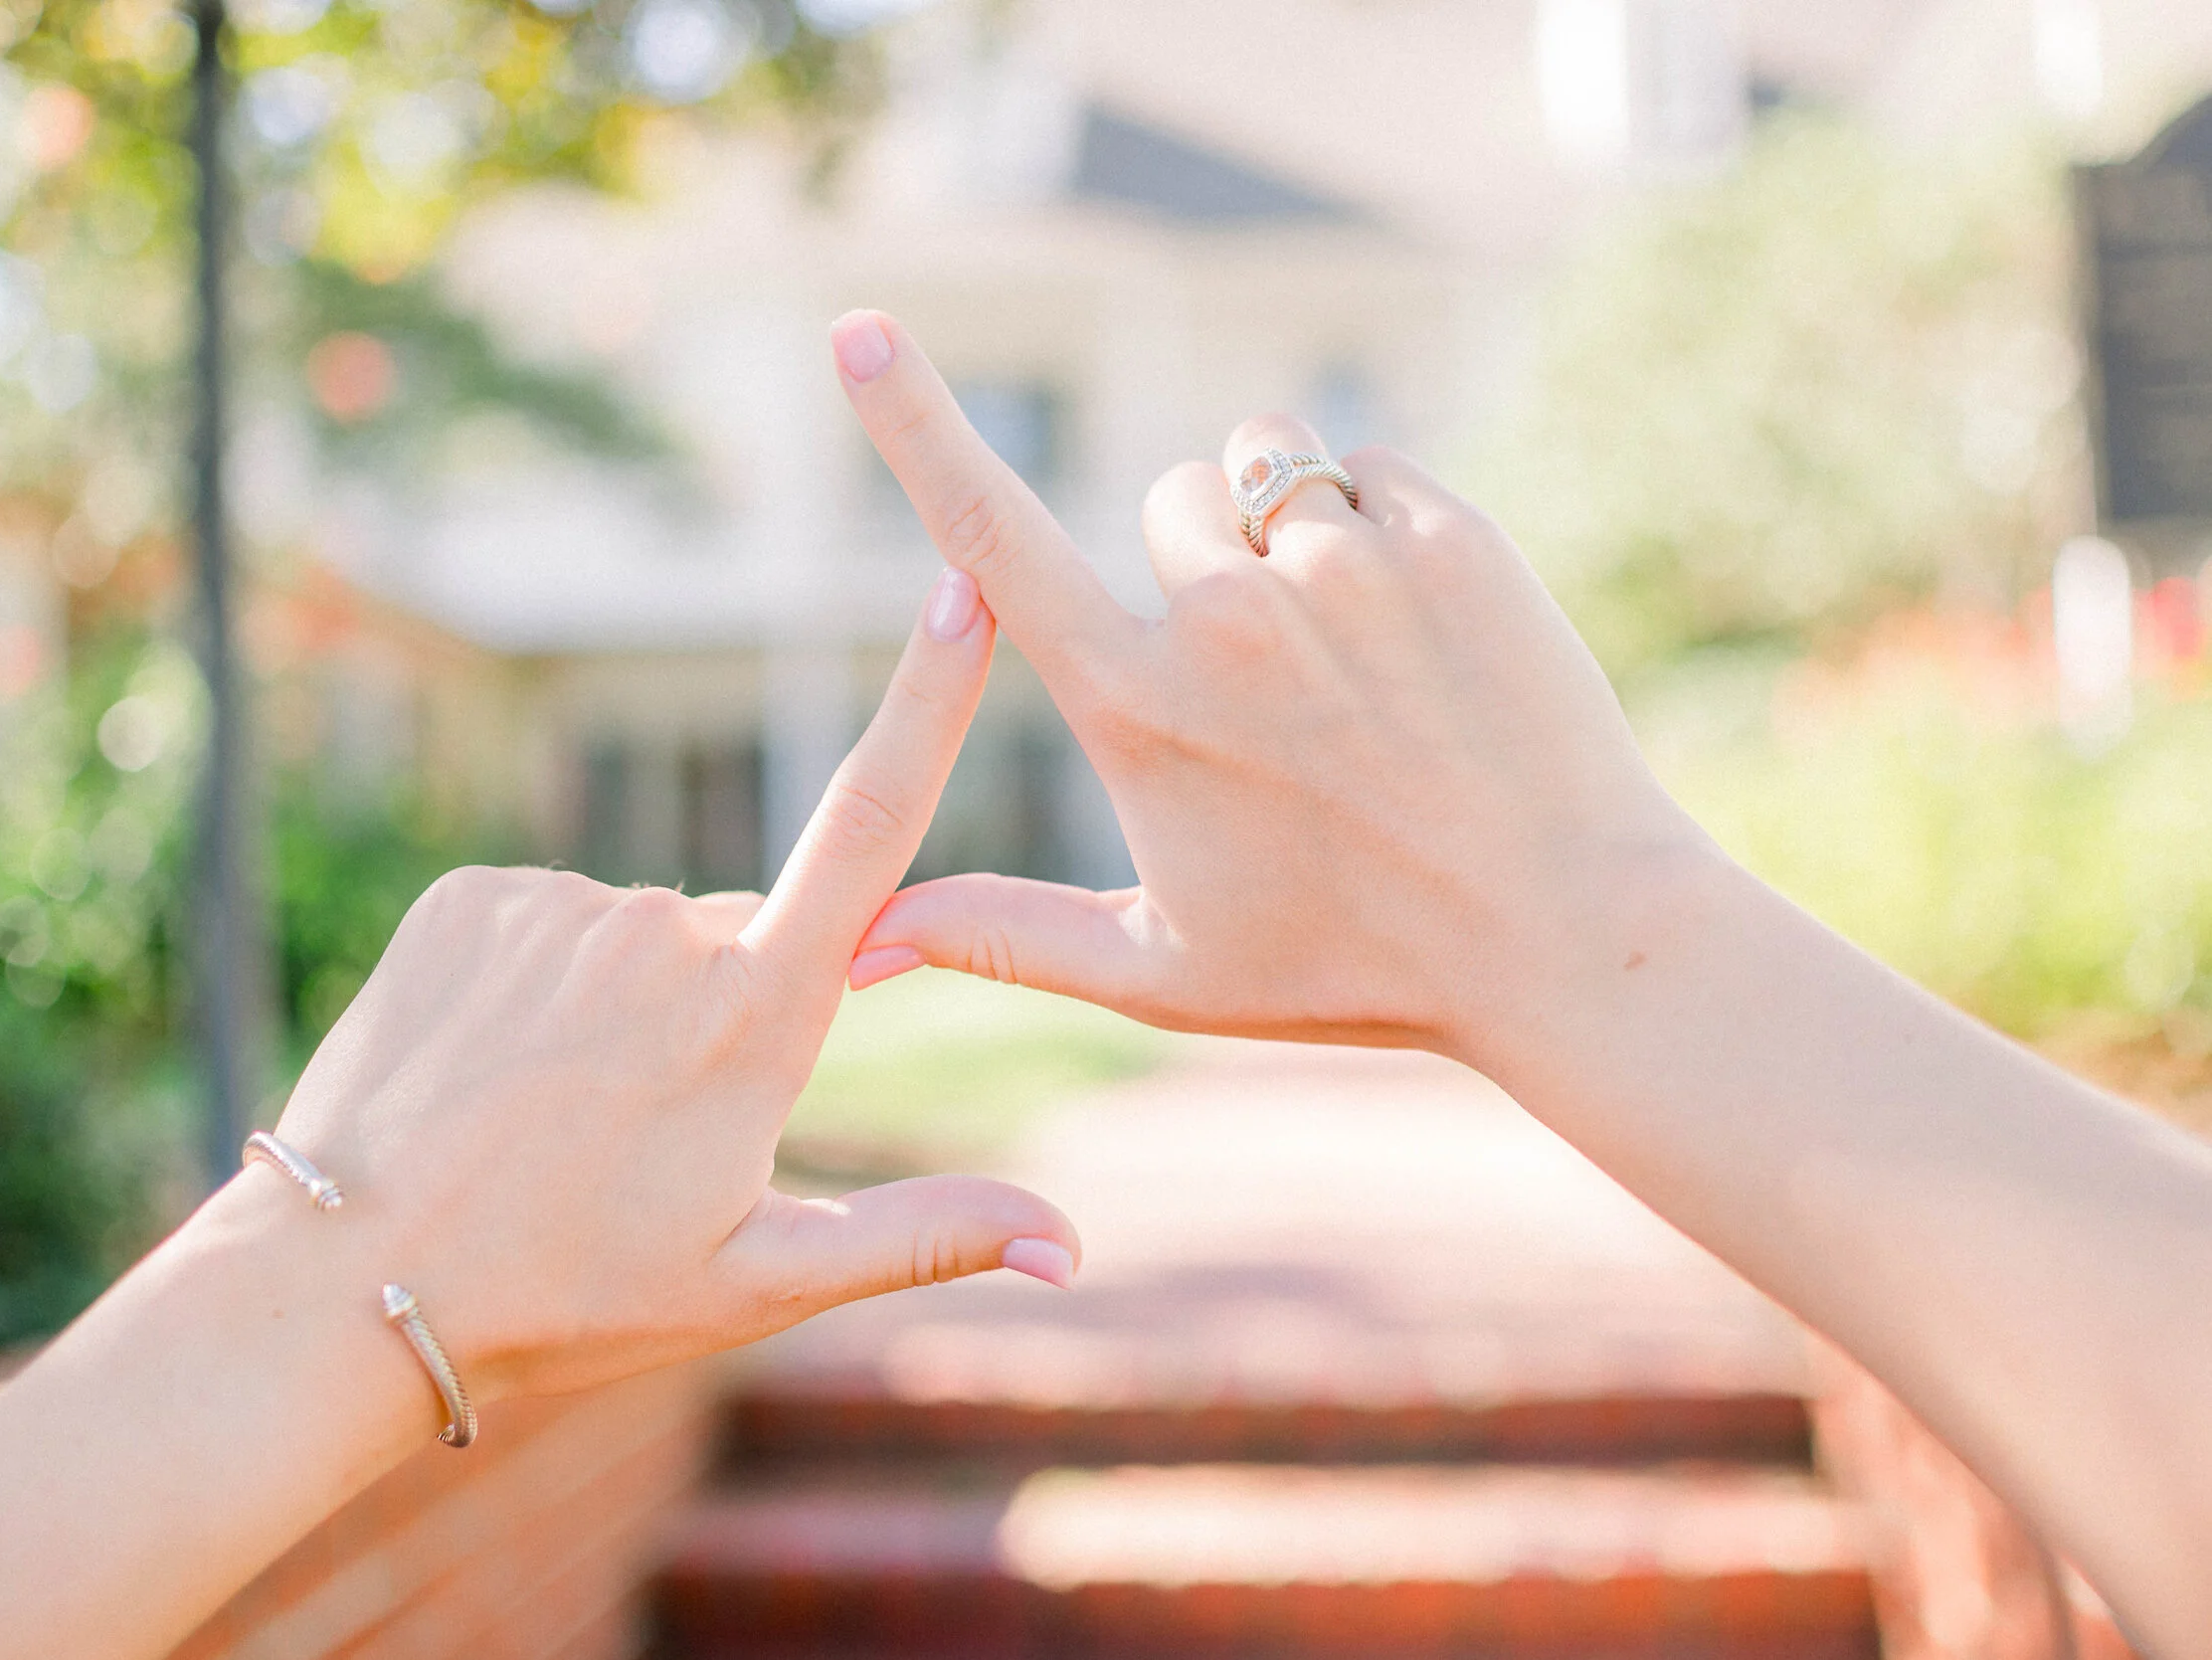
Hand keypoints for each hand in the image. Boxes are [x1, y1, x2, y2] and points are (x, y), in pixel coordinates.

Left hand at [270, 565, 1076, 1405]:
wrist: (344, 1289)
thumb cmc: (569, 1295)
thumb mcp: (759, 1281)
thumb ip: (924, 1237)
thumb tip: (1071, 1245)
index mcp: (754, 1017)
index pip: (872, 829)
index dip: (929, 702)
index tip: (962, 587)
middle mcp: (663, 932)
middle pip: (748, 933)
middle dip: (732, 1006)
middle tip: (649, 1134)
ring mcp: (558, 906)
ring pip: (642, 934)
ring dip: (628, 1002)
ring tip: (557, 1114)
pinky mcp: (471, 896)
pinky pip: (553, 920)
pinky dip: (545, 981)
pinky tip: (499, 1069)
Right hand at [832, 311, 1714, 1061]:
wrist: (1567, 938)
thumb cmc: (1353, 964)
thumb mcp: (1162, 971)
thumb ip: (1000, 934)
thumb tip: (856, 945)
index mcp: (1140, 709)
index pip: (989, 536)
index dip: (915, 426)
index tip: (859, 329)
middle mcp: (1227, 620)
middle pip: (1169, 497)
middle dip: (1202, 555)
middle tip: (1284, 681)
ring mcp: (1344, 569)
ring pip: (1269, 462)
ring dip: (1289, 524)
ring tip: (1357, 652)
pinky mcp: (1449, 538)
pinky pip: (1370, 467)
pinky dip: (1382, 524)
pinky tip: (1425, 637)